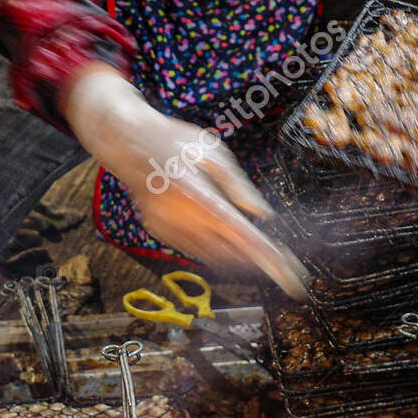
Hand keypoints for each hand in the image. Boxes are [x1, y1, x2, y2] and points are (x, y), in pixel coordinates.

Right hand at [61, 66, 308, 298]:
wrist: (126, 142)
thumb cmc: (173, 142)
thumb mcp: (213, 152)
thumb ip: (238, 186)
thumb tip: (262, 216)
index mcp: (200, 197)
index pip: (243, 237)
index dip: (269, 259)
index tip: (291, 275)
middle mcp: (182, 219)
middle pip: (231, 255)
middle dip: (259, 262)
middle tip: (283, 262)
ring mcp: (169, 230)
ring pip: (213, 258)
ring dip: (239, 260)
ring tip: (262, 254)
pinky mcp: (160, 233)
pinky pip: (194, 251)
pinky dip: (216, 252)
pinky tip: (230, 244)